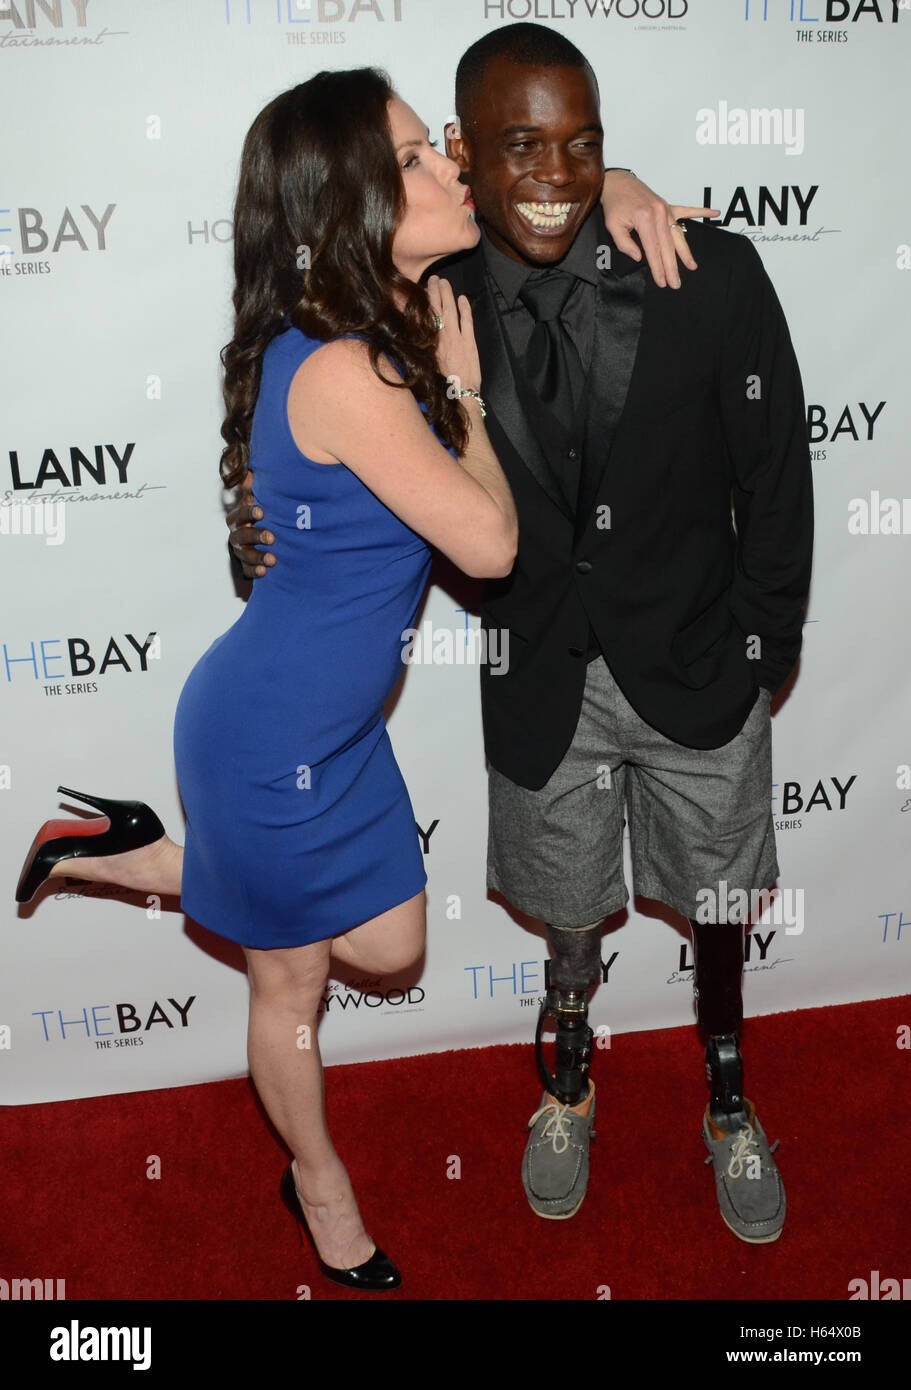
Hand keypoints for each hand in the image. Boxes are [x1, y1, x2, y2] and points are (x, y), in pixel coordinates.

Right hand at [226, 468, 274, 578]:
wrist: (265, 537)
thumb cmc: (265, 515)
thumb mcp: (262, 499)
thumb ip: (259, 487)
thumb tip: (255, 470)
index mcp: (239, 518)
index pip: (240, 514)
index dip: (249, 512)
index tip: (262, 512)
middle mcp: (237, 534)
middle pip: (241, 535)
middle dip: (256, 536)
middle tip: (272, 537)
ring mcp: (240, 550)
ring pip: (245, 554)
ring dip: (258, 556)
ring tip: (273, 559)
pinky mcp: (246, 565)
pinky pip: (247, 570)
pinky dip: (255, 571)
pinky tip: (264, 572)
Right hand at [428, 275, 480, 396]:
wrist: (460, 394)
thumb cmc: (442, 384)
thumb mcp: (427, 364)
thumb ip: (424, 347)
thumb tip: (418, 334)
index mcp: (429, 343)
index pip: (425, 317)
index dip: (424, 301)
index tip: (422, 289)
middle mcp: (441, 338)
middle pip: (437, 309)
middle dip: (435, 292)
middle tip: (434, 278)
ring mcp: (456, 338)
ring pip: (451, 311)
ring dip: (448, 295)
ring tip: (444, 282)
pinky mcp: (469, 342)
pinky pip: (467, 320)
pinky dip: (465, 308)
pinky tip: (462, 298)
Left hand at [600, 170, 719, 288]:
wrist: (617, 182)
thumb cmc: (615, 203)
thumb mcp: (613, 225)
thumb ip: (625, 243)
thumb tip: (639, 257)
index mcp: (645, 219)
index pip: (653, 249)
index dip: (658, 267)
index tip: (662, 281)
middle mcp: (659, 213)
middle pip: (668, 246)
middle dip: (672, 267)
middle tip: (675, 283)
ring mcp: (665, 209)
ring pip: (678, 235)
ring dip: (685, 252)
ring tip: (691, 266)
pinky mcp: (667, 206)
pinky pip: (687, 210)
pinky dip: (701, 211)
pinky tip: (714, 212)